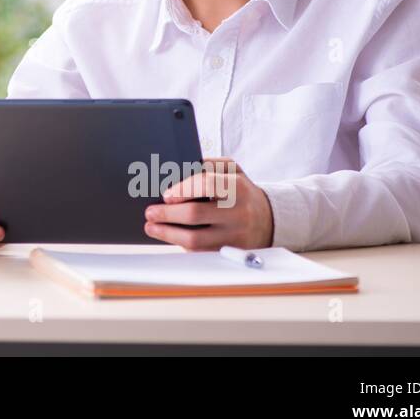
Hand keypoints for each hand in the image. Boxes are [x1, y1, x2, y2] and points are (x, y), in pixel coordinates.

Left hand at [143, 158, 274, 249]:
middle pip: (195, 215)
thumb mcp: (232, 170)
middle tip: (150, 212)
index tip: (165, 195)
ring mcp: (235, 236)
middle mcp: (238, 213)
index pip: (207, 184)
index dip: (183, 189)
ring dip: (168, 234)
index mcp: (237, 188)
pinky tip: (170, 236)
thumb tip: (176, 169)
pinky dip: (181, 245)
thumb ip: (208, 164)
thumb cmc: (241, 191)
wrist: (269, 219)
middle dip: (167, 214)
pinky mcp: (230, 254)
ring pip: (195, 240)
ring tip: (152, 227)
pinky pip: (200, 252)